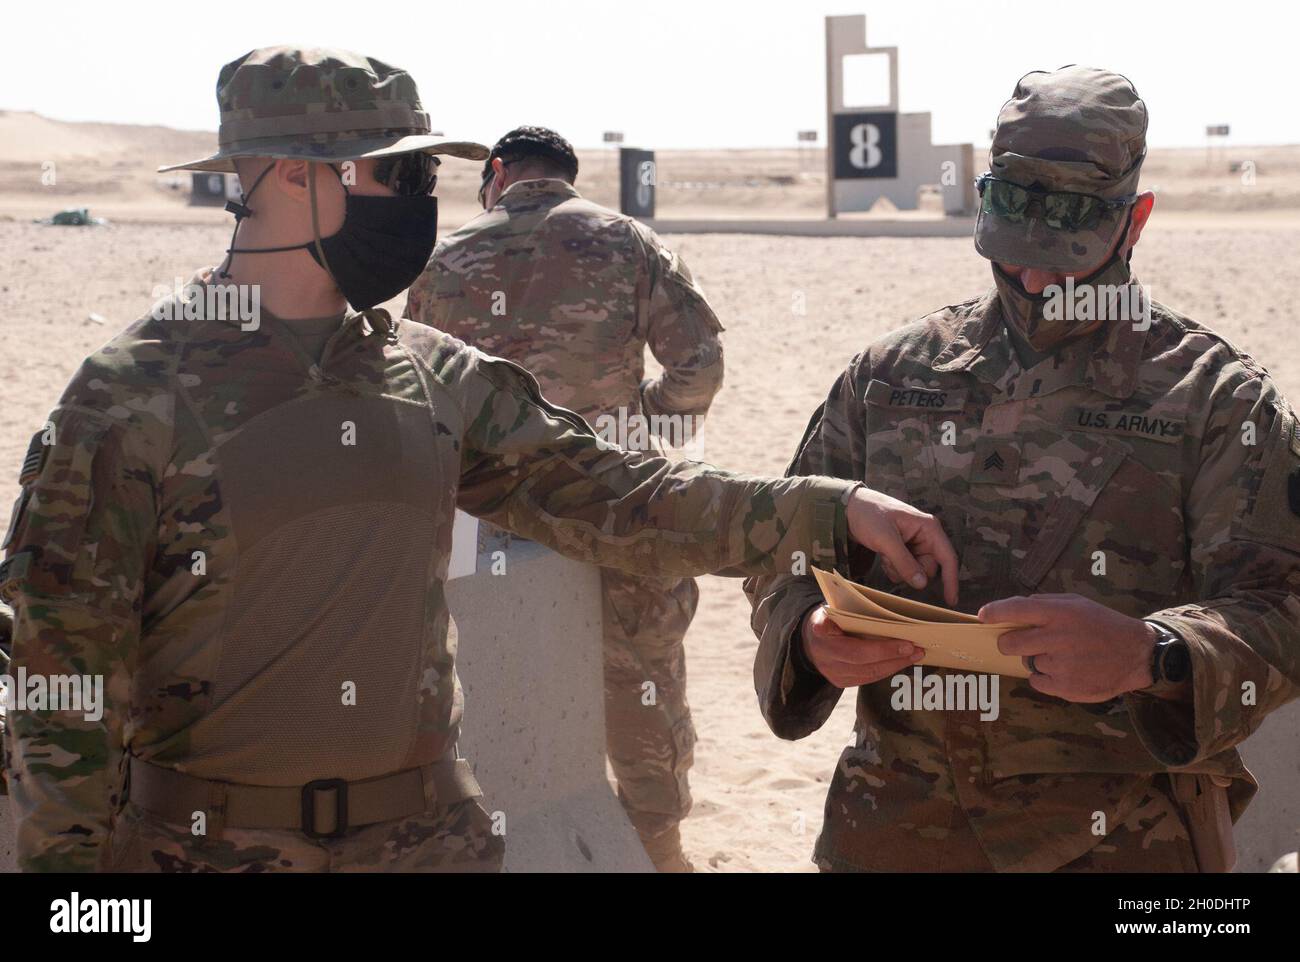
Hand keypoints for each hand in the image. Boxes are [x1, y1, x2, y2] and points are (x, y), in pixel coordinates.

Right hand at [799, 605, 924, 687]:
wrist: (809, 638)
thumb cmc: (829, 618)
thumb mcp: (835, 607)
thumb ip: (854, 612)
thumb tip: (892, 616)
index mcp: (821, 630)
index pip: (854, 645)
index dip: (882, 648)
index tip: (906, 642)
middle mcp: (824, 655)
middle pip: (864, 661)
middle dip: (893, 656)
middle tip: (916, 649)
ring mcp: (831, 672)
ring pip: (868, 673)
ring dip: (895, 665)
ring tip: (915, 656)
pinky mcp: (839, 681)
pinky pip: (867, 678)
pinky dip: (886, 670)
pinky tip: (900, 662)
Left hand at [845, 487, 958, 605]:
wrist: (850, 508)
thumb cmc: (869, 515)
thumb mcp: (885, 539)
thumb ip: (904, 562)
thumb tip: (922, 583)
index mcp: (929, 528)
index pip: (947, 557)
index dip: (951, 580)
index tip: (951, 601)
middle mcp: (925, 536)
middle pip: (928, 568)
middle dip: (910, 571)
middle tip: (890, 558)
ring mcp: (915, 544)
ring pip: (916, 572)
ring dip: (899, 570)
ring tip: (884, 554)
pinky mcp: (904, 550)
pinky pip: (905, 570)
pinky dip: (894, 568)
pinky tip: (883, 556)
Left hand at [979, 593, 1155, 701]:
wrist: (1136, 654)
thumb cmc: (1103, 625)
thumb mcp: (1078, 604)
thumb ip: (1045, 604)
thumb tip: (1015, 608)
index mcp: (1060, 613)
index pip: (1016, 609)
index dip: (995, 612)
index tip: (982, 616)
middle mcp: (1058, 637)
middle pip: (1009, 643)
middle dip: (1008, 643)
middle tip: (1022, 643)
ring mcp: (1060, 664)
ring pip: (1027, 662)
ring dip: (1037, 660)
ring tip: (1063, 656)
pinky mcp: (1064, 687)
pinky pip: (1037, 682)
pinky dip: (1046, 678)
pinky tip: (1067, 670)